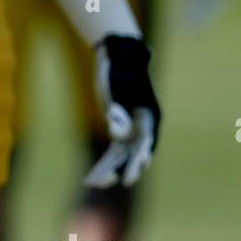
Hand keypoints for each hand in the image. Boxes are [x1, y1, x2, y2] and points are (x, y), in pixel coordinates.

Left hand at [84, 35, 160, 188]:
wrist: (119, 57)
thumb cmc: (121, 70)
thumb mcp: (119, 88)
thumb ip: (120, 111)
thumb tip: (118, 134)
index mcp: (150, 115)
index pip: (146, 143)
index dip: (138, 161)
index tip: (127, 179)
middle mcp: (144, 124)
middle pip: (136, 152)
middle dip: (126, 169)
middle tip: (117, 183)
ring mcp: (133, 128)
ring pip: (124, 156)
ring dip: (111, 169)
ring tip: (94, 182)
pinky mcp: (120, 128)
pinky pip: (114, 152)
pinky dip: (105, 163)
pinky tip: (91, 176)